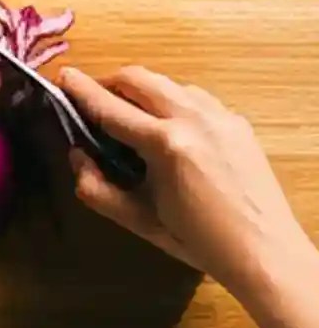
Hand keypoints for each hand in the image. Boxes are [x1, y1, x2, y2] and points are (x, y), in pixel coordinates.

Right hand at [60, 66, 310, 291]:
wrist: (263, 250)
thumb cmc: (196, 240)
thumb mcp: (137, 220)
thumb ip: (95, 187)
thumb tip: (77, 154)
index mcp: (164, 144)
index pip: (111, 107)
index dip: (81, 90)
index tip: (64, 76)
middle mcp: (193, 119)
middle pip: (139, 78)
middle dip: (109, 82)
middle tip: (92, 99)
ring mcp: (219, 116)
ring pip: (167, 83)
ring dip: (141, 91)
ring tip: (130, 116)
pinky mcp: (236, 121)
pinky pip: (194, 97)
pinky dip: (170, 102)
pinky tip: (168, 128)